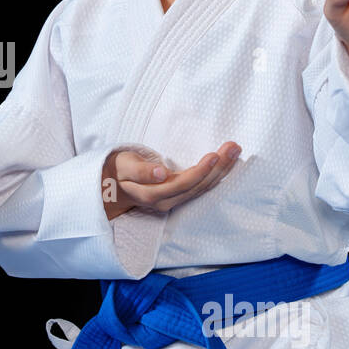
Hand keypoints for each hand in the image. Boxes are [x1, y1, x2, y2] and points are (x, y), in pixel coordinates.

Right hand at [103, 142, 240, 218]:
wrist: (112, 187)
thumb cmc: (119, 171)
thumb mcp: (124, 166)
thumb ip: (141, 171)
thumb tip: (161, 173)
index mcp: (153, 195)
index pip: (184, 183)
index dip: (202, 170)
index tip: (216, 154)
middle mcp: (166, 201)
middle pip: (199, 186)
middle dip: (219, 167)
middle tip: (234, 147)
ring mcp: (173, 201)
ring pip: (203, 188)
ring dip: (222, 170)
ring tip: (235, 151)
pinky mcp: (178, 197)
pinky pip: (201, 188)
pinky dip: (215, 175)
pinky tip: (226, 164)